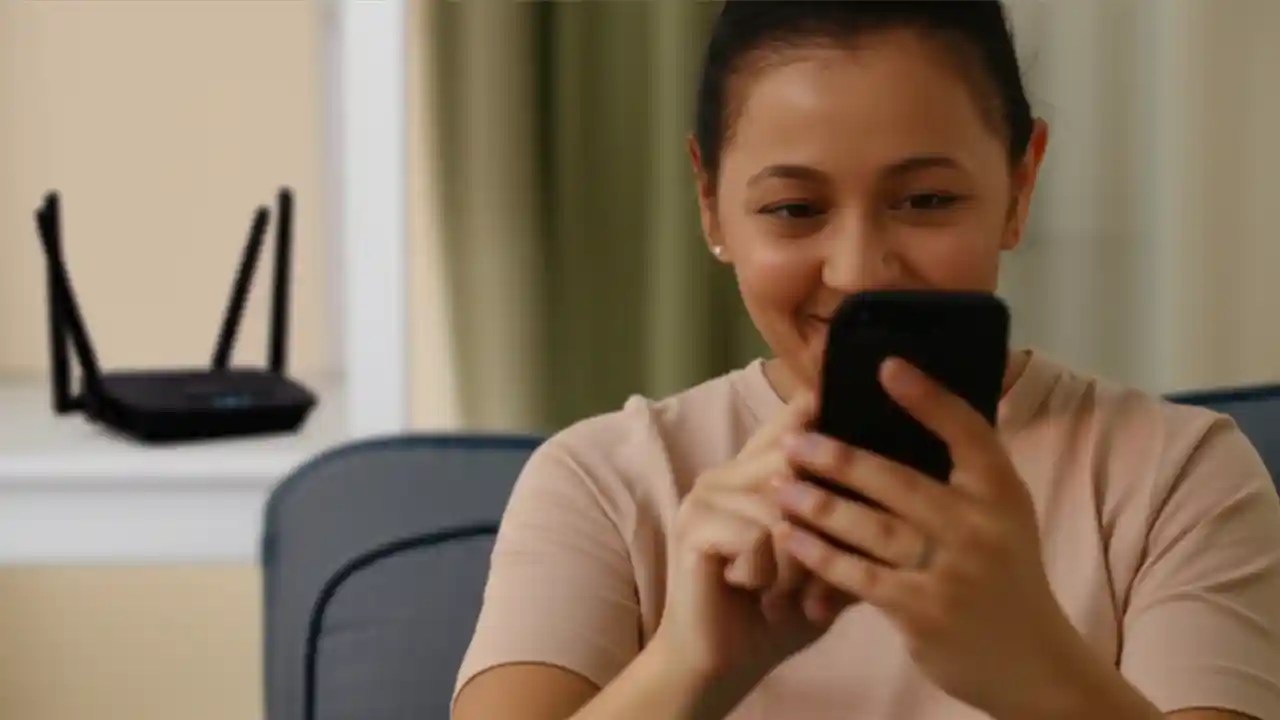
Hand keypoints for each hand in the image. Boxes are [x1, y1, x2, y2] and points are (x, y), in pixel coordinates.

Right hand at [655, 391, 853, 691]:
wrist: (719, 663)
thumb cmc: (779, 612)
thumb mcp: (826, 560)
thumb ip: (848, 519)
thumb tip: (905, 484)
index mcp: (757, 472)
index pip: (794, 420)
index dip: (821, 402)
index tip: (844, 377)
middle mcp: (727, 473)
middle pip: (797, 455)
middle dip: (823, 519)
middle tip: (810, 575)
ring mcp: (707, 497)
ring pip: (785, 503)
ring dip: (797, 561)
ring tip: (785, 593)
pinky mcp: (695, 528)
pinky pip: (761, 536)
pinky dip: (771, 575)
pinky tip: (755, 595)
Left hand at [774, 358, 1079, 717]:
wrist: (1032, 662)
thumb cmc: (1004, 573)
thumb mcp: (1004, 515)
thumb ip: (966, 472)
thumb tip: (910, 408)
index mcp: (1002, 492)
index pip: (967, 432)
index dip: (927, 397)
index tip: (886, 366)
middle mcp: (980, 527)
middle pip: (898, 481)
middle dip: (839, 459)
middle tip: (793, 441)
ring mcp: (951, 571)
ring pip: (870, 528)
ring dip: (817, 505)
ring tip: (779, 486)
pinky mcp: (923, 611)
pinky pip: (859, 576)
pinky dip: (821, 555)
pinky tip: (791, 537)